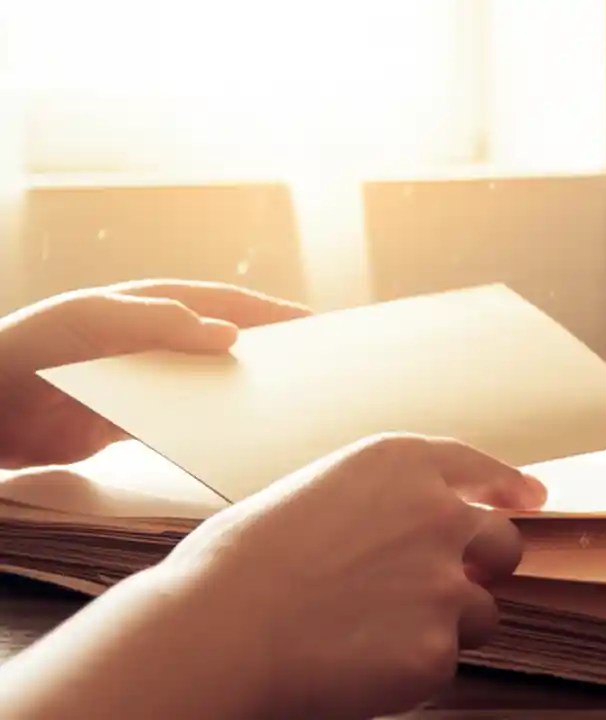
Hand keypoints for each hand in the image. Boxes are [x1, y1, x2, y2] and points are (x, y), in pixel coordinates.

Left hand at [0, 279, 309, 467]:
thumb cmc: (36, 348)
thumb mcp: (98, 321)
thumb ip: (161, 323)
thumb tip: (231, 334)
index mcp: (153, 306)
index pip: (227, 304)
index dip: (272, 313)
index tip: (317, 326)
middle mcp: (157, 342)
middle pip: (228, 347)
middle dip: (270, 357)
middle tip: (316, 374)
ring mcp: (146, 383)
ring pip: (211, 388)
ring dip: (245, 398)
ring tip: (290, 411)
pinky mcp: (132, 423)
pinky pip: (185, 425)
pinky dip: (212, 431)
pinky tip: (239, 442)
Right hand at [161, 434, 545, 718]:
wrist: (217, 631)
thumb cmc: (239, 563)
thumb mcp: (313, 494)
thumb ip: (378, 505)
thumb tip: (406, 533)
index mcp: (402, 463)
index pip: (478, 468)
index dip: (509, 486)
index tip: (531, 499)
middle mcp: (440, 515)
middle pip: (503, 542)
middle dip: (485, 566)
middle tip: (450, 585)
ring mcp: (446, 584)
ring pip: (480, 612)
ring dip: (443, 624)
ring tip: (368, 634)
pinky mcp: (437, 650)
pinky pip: (443, 663)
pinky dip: (412, 670)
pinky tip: (359, 665)